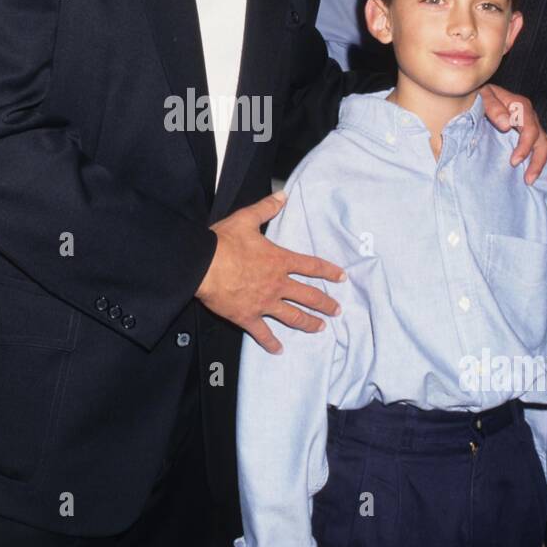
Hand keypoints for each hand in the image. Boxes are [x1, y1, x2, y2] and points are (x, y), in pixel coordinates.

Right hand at [195, 192, 345, 352]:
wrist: (203, 265)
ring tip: (320, 328)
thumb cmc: (224, 242)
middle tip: (337, 311)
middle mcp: (277, 284)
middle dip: (325, 304)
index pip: (311, 266)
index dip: (329, 271)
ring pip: (293, 317)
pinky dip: (271, 343)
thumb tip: (283, 195)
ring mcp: (264, 303)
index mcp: (279, 261)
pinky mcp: (247, 317)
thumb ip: (266, 208)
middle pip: (308, 296)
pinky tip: (278, 350)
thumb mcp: (246, 219)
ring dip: (308, 323)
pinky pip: (263, 333)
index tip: (342, 278)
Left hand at [480, 83, 546, 185]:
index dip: (525, 147)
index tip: (514, 162)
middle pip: (543, 142)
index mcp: (520, 107)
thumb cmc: (479, 95)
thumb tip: (507, 125)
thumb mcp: (482, 95)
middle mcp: (531, 118)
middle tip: (529, 180)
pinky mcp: (532, 136)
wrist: (477, 93)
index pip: (530, 130)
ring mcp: (534, 127)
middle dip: (538, 163)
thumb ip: (492, 107)